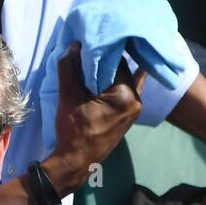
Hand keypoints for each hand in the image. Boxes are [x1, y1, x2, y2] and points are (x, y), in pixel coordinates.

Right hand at [47, 43, 145, 194]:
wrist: (77, 162)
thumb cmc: (74, 130)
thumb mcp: (68, 96)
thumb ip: (70, 68)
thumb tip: (74, 44)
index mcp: (126, 95)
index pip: (116, 62)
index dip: (102, 51)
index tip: (90, 42)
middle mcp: (137, 101)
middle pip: (122, 70)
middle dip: (106, 60)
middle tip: (91, 49)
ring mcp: (134, 110)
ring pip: (123, 81)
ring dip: (109, 71)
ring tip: (94, 60)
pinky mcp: (128, 116)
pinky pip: (124, 91)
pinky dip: (115, 82)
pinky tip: (107, 74)